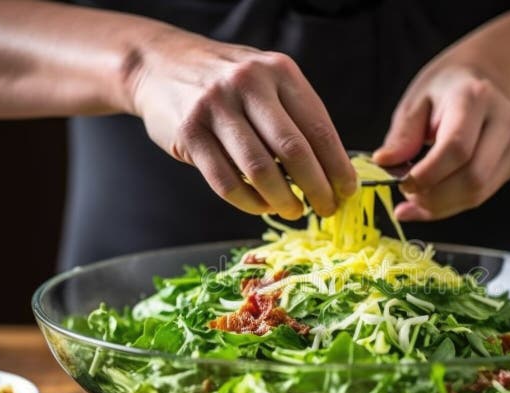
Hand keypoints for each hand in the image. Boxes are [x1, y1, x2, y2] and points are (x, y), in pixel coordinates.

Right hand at [130, 30, 356, 218]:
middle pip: (294, 151)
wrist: (162, 64)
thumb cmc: (228, 82)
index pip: (319, 128)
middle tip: (326, 209)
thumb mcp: (267, 81)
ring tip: (294, 210)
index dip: (337, 167)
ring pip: (260, 170)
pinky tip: (262, 207)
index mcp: (279, 72)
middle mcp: (248, 84)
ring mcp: (216, 107)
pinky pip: (226, 181)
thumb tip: (333, 170)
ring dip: (283, 200)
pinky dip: (249, 202)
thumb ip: (296, 116)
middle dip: (316, 188)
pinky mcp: (190, 132)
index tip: (347, 191)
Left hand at [373, 63, 509, 220]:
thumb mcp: (415, 103)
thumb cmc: (442, 91)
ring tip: (418, 198)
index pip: (457, 148)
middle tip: (408, 195)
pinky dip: (453, 205)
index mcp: (474, 97)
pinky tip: (433, 200)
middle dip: (435, 197)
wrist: (479, 80)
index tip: (402, 184)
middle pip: (473, 176)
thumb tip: (384, 164)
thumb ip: (401, 135)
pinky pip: (483, 194)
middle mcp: (504, 119)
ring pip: (480, 192)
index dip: (428, 174)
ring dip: (443, 206)